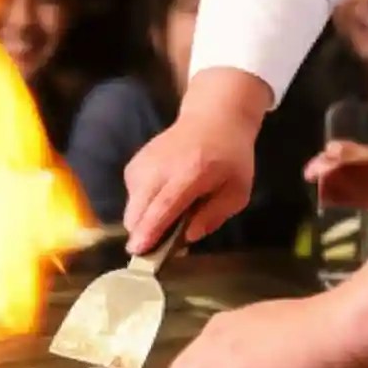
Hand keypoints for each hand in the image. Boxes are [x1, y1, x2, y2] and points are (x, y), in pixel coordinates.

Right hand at [123, 69, 270, 253]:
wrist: (213, 118)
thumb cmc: (230, 157)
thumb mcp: (237, 191)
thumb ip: (214, 215)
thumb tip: (188, 236)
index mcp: (192, 172)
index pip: (164, 204)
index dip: (150, 229)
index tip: (139, 249)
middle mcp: (162, 166)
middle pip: (139, 207)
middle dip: (140, 232)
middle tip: (155, 246)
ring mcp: (145, 162)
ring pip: (131, 205)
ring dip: (142, 220)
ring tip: (166, 216)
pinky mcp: (135, 163)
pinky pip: (130, 195)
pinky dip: (141, 205)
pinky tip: (159, 199)